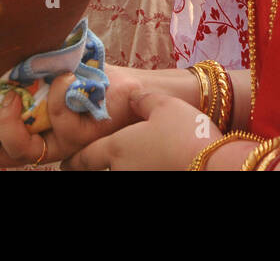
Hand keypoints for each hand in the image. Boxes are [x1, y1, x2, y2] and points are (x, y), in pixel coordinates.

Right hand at [0, 64, 145, 167]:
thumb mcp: (42, 64)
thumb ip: (17, 65)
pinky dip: (59, 96)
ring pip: (23, 153)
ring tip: (13, 97)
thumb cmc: (80, 73)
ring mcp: (60, 143)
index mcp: (23, 127)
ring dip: (10, 125)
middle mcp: (38, 140)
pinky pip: (61, 123)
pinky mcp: (82, 138)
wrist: (122, 83)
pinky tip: (66, 76)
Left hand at [63, 92, 212, 170]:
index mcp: (116, 148)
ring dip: (120, 168)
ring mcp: (136, 180)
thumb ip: (142, 100)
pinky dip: (141, 169)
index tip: (66, 163)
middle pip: (98, 172)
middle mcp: (120, 170)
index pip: (82, 159)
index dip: (73, 161)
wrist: (213, 164)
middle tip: (94, 162)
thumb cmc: (186, 132)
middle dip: (95, 166)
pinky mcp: (153, 182)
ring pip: (118, 174)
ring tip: (132, 159)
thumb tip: (131, 98)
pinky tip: (153, 164)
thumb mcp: (163, 105)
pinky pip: (139, 174)